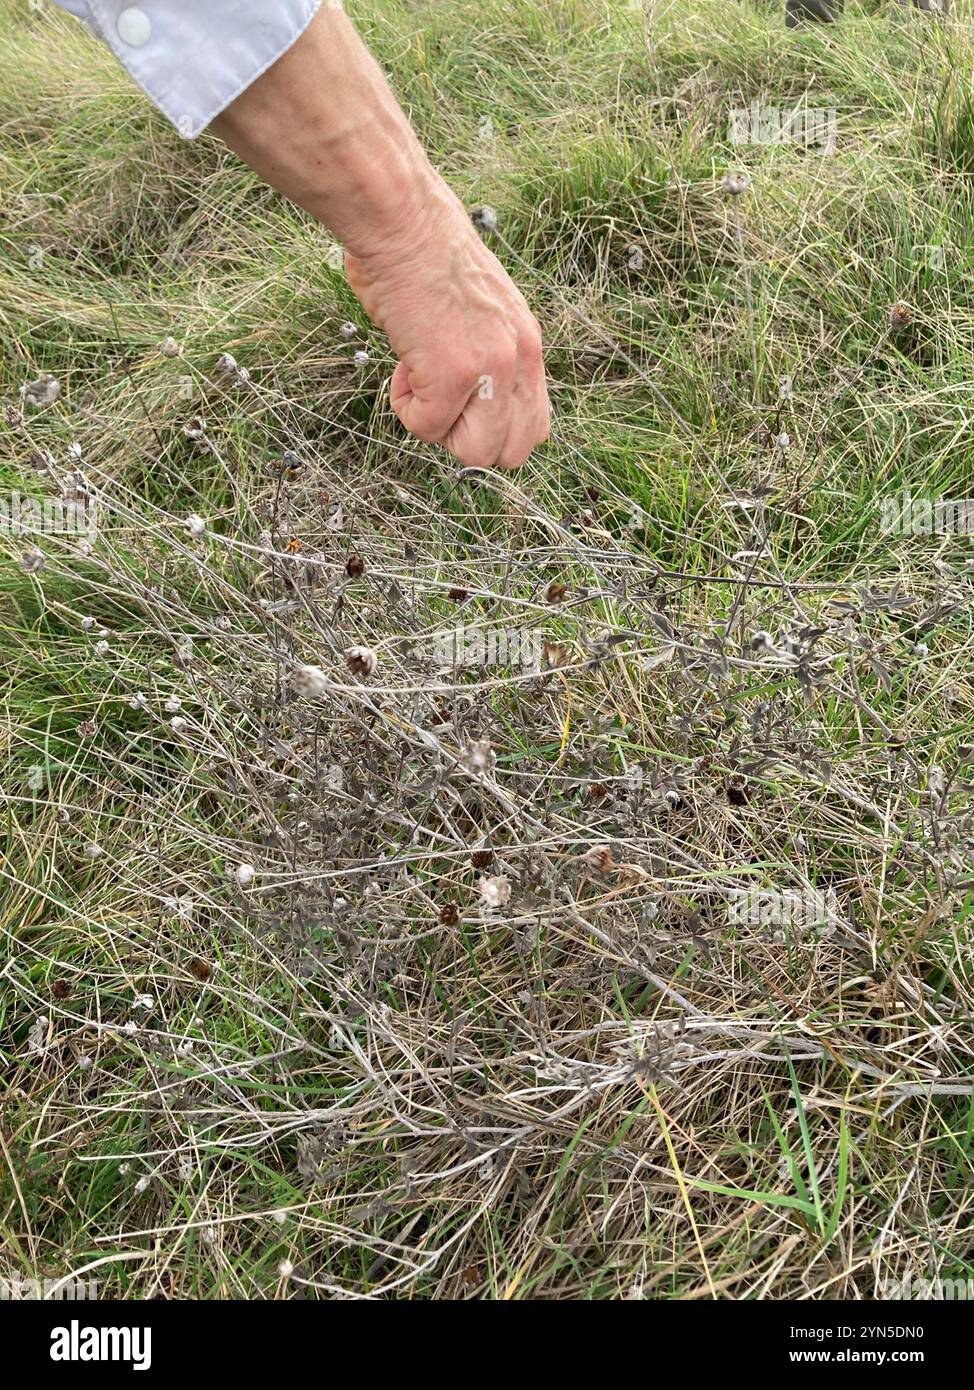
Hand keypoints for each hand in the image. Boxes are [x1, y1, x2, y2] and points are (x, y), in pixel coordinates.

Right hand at [345, 187, 549, 469]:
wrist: (402, 221)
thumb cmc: (425, 253)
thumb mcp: (481, 308)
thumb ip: (488, 351)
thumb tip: (466, 394)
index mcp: (528, 343)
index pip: (536, 426)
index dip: (493, 426)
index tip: (461, 397)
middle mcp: (520, 359)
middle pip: (512, 452)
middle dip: (469, 439)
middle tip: (440, 400)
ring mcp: (491, 369)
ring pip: (476, 453)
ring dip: (440, 428)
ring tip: (420, 382)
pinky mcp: (453, 374)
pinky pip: (428, 428)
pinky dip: (405, 406)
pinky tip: (401, 364)